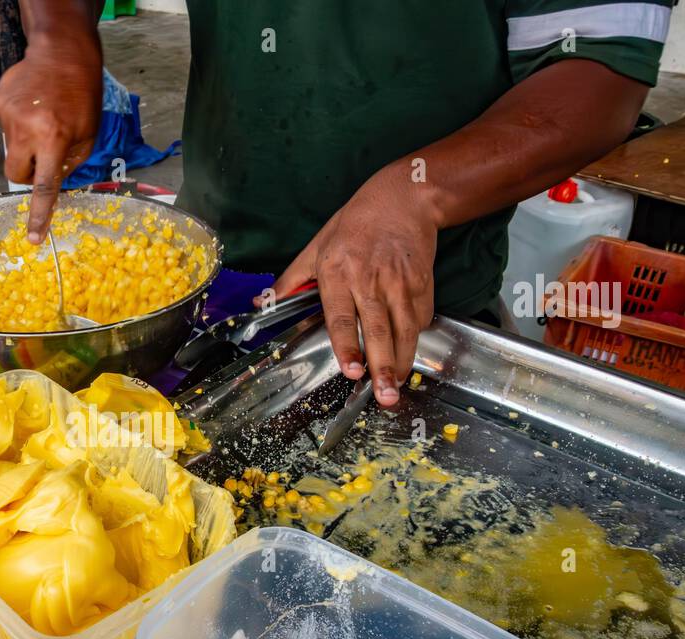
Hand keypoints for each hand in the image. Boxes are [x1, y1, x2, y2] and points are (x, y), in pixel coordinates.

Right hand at [0, 42, 101, 242]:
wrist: (61, 51)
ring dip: (26, 146)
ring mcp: (9, 116)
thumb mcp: (88, 133)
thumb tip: (52, 184)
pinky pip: (7, 129)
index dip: (38, 214)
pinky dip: (20, 125)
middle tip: (42, 158)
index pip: (43, 187)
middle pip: (15, 174)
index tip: (33, 237)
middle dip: (27, 174)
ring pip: (11, 150)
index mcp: (54, 138)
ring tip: (42, 120)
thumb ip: (70, 162)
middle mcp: (27, 129)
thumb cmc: (82, 93)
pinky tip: (34, 107)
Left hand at [271, 163, 438, 407]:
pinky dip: (414, 337)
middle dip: (382, 365)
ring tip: (397, 387)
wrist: (404, 198)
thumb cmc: (355, 223)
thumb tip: (262, 304)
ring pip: (404, 329)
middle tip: (383, 394)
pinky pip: (420, 317)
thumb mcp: (316, 246)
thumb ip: (291, 280)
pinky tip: (407, 352)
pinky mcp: (422, 281)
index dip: (348, 345)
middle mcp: (370, 280)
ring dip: (402, 361)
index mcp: (338, 272)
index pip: (342, 317)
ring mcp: (399, 282)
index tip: (352, 369)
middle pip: (378, 329)